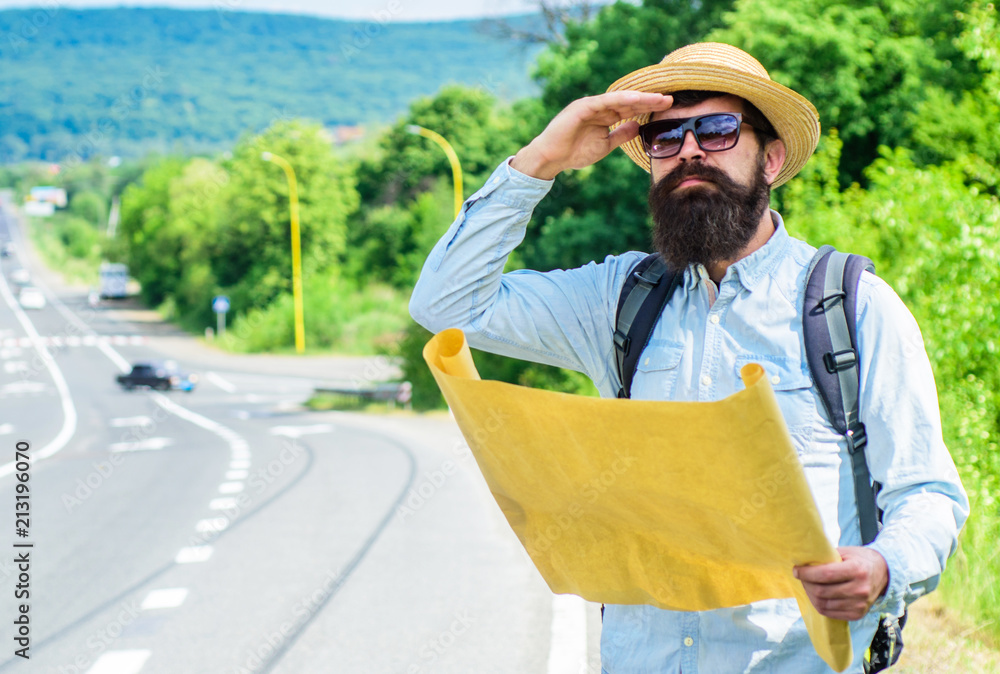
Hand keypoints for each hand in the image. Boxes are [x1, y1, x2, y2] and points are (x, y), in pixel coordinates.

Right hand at [510, 91, 673, 179]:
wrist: (551, 158)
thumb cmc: (574, 152)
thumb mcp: (605, 145)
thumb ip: (621, 135)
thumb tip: (638, 126)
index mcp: (605, 115)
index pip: (631, 109)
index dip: (649, 107)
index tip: (668, 107)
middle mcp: (600, 107)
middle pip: (629, 101)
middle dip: (649, 100)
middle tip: (670, 99)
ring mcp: (591, 105)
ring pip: (620, 99)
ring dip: (640, 98)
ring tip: (659, 98)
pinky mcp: (583, 107)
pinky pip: (605, 101)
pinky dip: (621, 99)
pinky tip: (637, 99)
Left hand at [794, 546, 888, 620]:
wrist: (884, 573)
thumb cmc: (860, 559)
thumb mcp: (845, 552)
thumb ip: (827, 557)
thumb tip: (802, 562)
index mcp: (857, 570)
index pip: (825, 574)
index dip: (806, 573)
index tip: (796, 570)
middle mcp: (860, 589)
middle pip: (822, 591)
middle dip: (806, 584)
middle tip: (801, 577)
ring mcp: (860, 604)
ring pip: (823, 604)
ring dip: (810, 595)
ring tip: (808, 585)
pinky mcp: (858, 614)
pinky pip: (830, 613)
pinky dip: (819, 604)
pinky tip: (817, 595)